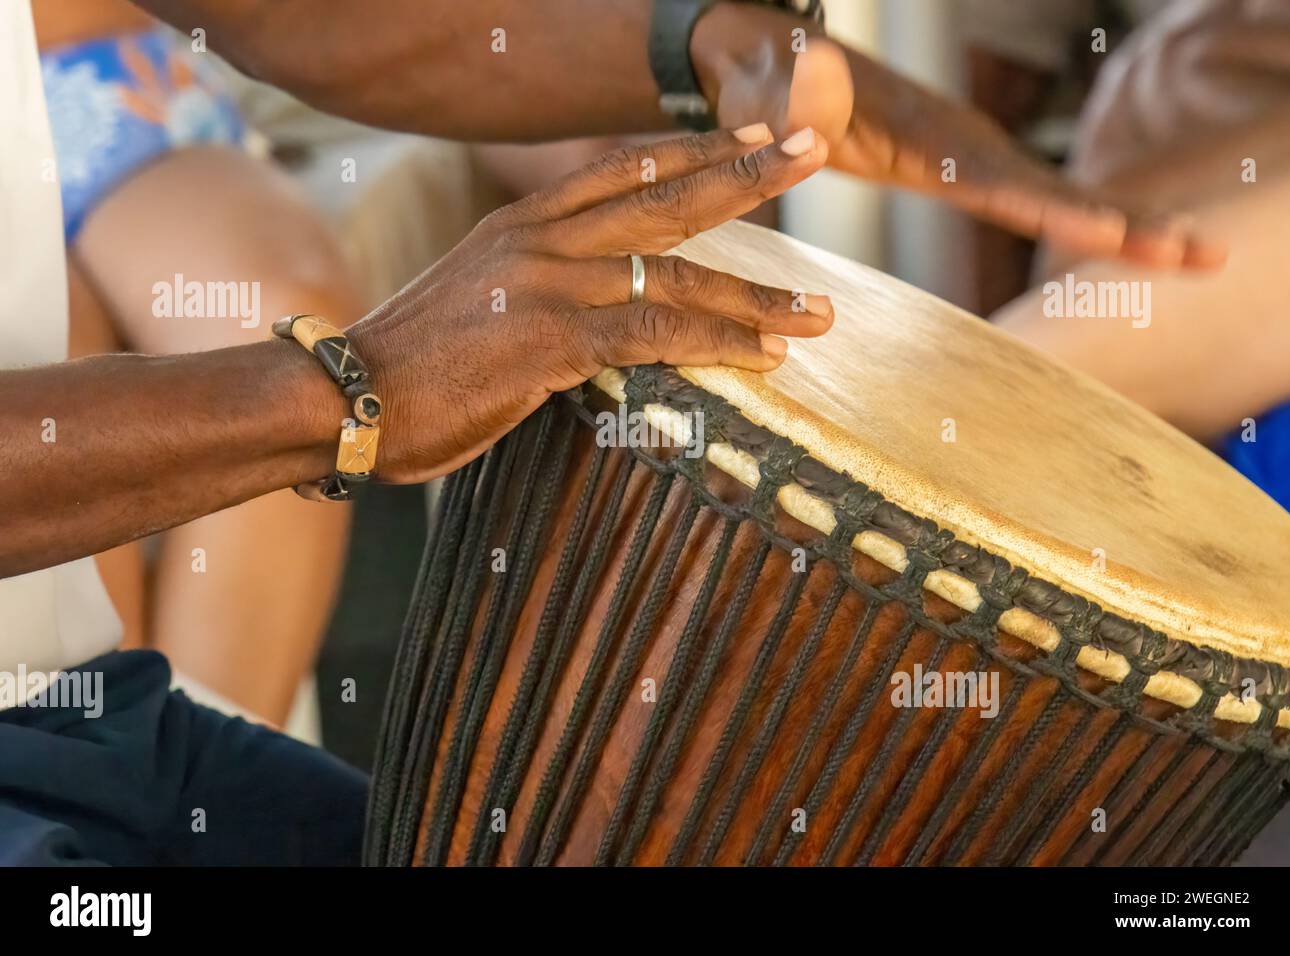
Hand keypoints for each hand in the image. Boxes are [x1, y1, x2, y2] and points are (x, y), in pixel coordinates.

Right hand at [349, 126, 833, 484]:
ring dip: (755, 297)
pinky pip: (655, 334)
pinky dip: (716, 344)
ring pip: (674, 277)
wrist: (349, 396)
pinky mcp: (551, 336)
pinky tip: (763, 355)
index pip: (624, 172)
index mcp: (525, 223)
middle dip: (744, 176)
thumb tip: (597, 312)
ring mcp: (549, 282)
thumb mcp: (481, 301)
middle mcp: (543, 237)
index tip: (747, 143)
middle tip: (809, 153)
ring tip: (816, 314)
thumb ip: (540, 289)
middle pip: (664, 199)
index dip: (691, 154)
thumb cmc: (415, 363)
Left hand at [692, 2, 1225, 269]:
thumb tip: (819, 77)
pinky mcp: (964, 166)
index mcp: (924, 136)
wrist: (772, 64)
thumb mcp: (771, 89)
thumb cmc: (767, 82)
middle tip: (1201, 254)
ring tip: (1197, 255)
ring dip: (1127, 225)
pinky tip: (1130, 242)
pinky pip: (1035, 199)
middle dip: (1127, 224)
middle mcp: (960, 142)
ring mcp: (968, 152)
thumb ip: (794, 94)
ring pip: (1058, 194)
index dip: (1055, 211)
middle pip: (1056, 190)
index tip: (1110, 235)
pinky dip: (1087, 220)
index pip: (1001, 182)